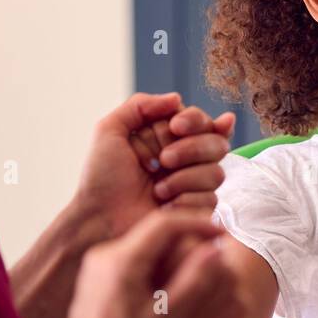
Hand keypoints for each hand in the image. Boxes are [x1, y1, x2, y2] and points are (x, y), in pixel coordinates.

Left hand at [53, 210, 248, 317]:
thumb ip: (193, 282)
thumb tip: (216, 251)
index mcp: (119, 262)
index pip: (165, 223)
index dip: (199, 224)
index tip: (222, 235)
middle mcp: (103, 256)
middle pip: (155, 233)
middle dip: (187, 242)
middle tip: (215, 256)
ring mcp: (98, 266)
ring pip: (146, 246)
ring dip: (173, 255)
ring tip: (198, 276)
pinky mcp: (98, 278)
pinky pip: (135, 260)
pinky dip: (158, 268)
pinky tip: (172, 290)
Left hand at [71, 92, 235, 241]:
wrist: (100, 219)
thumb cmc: (101, 179)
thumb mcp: (110, 131)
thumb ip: (140, 105)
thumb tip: (177, 98)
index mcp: (170, 139)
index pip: (203, 121)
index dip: (196, 121)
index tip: (176, 127)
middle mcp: (187, 160)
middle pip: (218, 144)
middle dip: (192, 149)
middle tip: (163, 160)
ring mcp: (194, 187)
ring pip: (216, 173)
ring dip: (184, 179)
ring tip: (157, 189)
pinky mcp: (196, 212)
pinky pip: (209, 200)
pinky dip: (184, 201)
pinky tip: (164, 206)